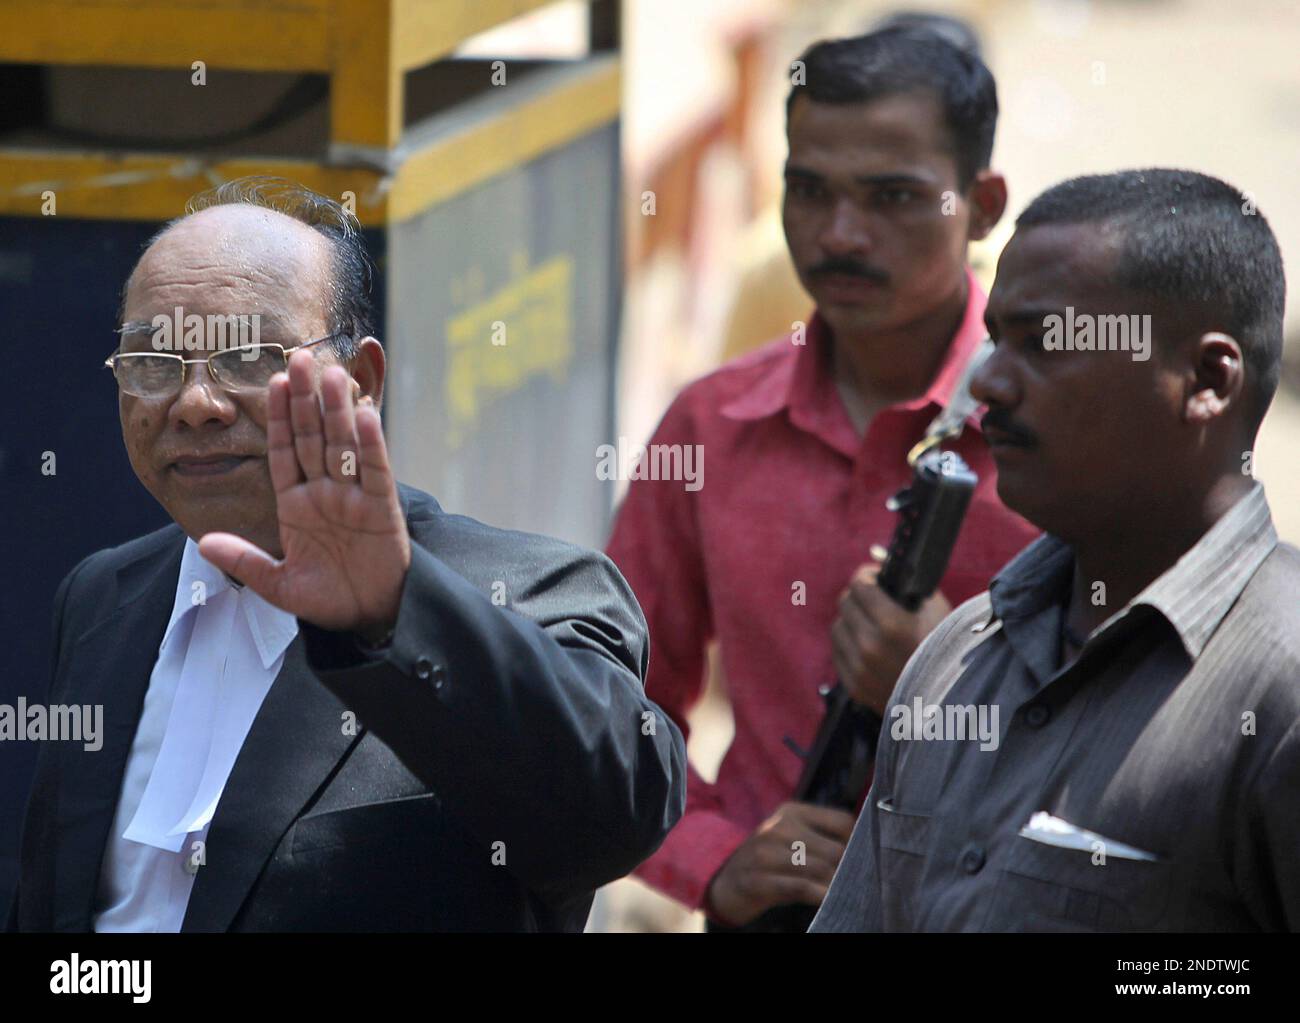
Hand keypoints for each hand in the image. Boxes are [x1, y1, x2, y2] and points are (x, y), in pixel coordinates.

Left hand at [197, 350, 410, 635]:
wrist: (370, 617)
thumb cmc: (328, 599)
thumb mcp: (278, 585)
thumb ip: (245, 562)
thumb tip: (203, 543)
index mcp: (297, 505)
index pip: (285, 451)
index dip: (280, 417)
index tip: (272, 381)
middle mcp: (325, 493)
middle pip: (313, 437)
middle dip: (306, 398)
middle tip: (299, 356)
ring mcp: (354, 497)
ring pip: (343, 444)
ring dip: (337, 409)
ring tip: (330, 372)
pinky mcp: (382, 508)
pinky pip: (376, 470)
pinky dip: (371, 444)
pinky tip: (364, 415)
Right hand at [705, 802, 856, 925]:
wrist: (727, 883)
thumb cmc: (771, 861)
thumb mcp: (792, 839)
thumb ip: (822, 838)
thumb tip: (864, 850)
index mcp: (790, 811)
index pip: (841, 822)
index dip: (856, 843)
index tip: (857, 859)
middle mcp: (777, 827)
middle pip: (834, 850)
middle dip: (847, 870)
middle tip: (852, 883)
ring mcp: (764, 854)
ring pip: (821, 870)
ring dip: (835, 886)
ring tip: (840, 893)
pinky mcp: (757, 880)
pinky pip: (801, 888)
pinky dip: (820, 896)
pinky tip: (825, 900)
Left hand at [831, 562, 950, 711]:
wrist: (950, 702)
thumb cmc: (947, 650)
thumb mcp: (935, 609)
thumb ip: (907, 581)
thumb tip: (878, 554)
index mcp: (890, 624)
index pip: (859, 585)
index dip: (868, 577)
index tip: (875, 578)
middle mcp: (869, 646)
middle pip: (846, 604)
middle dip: (859, 597)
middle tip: (874, 599)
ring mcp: (859, 669)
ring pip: (838, 628)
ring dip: (852, 621)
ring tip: (872, 623)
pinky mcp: (854, 686)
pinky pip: (838, 653)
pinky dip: (849, 645)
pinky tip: (868, 645)